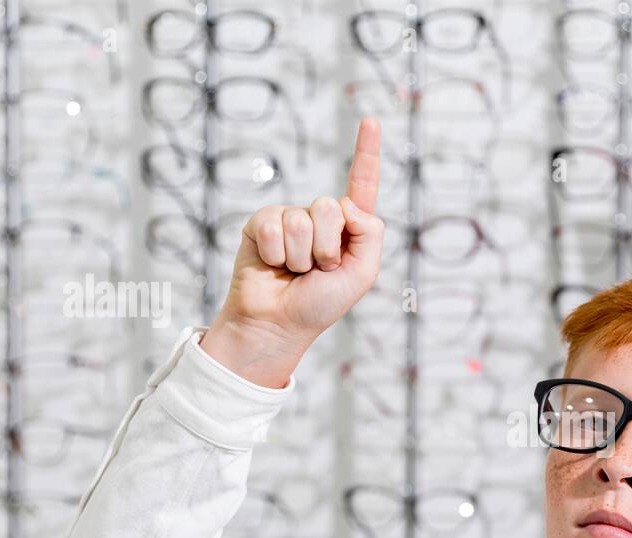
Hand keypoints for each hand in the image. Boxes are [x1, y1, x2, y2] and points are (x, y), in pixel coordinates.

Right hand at [201, 117, 383, 386]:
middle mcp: (320, 219)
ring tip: (295, 272)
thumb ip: (371, 233)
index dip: (366, 153)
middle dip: (327, 247)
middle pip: (331, 207)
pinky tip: (272, 265)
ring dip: (301, 256)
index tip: (370, 120)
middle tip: (317, 271)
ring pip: (302, 220)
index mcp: (349, 228)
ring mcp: (289, 219)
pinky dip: (275, 253)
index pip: (361, 184)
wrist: (278, 324)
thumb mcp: (363, 274)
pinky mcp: (260, 224)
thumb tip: (347, 203)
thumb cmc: (320, 304)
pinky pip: (273, 225)